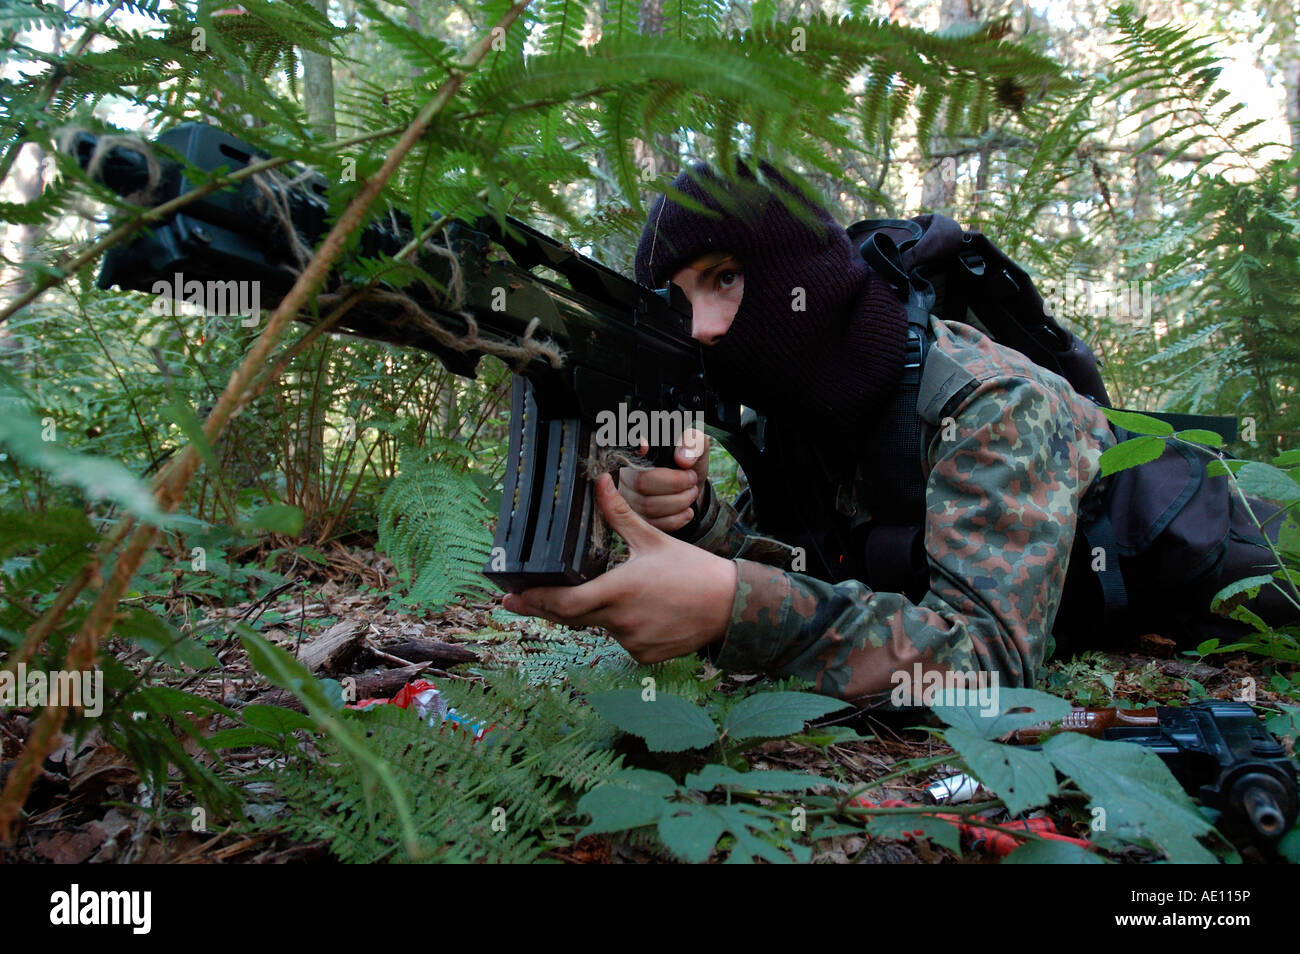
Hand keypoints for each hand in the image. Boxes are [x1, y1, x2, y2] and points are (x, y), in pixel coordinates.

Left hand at [501, 472, 736, 662]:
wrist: (728, 605)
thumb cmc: (691, 569)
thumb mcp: (652, 539)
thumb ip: (619, 515)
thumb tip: (600, 482)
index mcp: (618, 590)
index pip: (565, 603)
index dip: (535, 601)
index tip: (512, 596)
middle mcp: (621, 621)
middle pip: (571, 618)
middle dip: (546, 607)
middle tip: (521, 599)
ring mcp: (632, 642)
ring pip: (599, 627)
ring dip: (596, 612)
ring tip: (624, 593)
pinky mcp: (644, 655)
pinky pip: (621, 640)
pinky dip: (621, 626)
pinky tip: (642, 611)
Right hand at [618, 427, 710, 532]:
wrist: (691, 487)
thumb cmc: (688, 462)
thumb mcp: (694, 446)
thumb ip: (691, 443)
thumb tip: (683, 459)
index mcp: (634, 454)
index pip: (627, 452)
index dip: (633, 449)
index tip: (646, 448)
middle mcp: (624, 476)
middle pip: (642, 483)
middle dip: (675, 484)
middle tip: (691, 480)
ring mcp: (627, 501)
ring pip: (648, 506)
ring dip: (678, 501)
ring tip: (691, 493)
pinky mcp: (636, 522)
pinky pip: (653, 524)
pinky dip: (676, 519)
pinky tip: (687, 511)